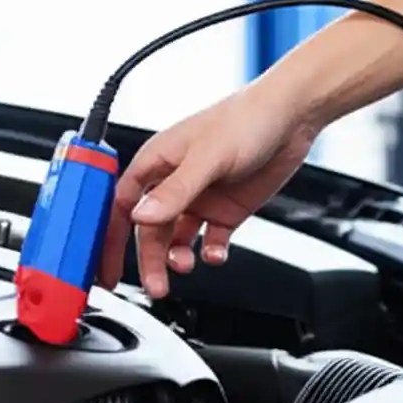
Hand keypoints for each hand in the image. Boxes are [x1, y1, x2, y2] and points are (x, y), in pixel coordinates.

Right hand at [97, 86, 320, 297]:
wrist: (293, 118)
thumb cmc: (245, 120)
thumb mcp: (207, 158)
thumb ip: (175, 191)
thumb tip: (142, 217)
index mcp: (157, 163)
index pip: (122, 205)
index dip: (112, 237)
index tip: (108, 266)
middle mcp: (173, 182)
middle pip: (149, 229)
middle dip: (149, 259)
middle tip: (155, 285)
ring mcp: (199, 197)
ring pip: (176, 238)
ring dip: (176, 257)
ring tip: (185, 266)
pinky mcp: (225, 209)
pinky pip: (208, 240)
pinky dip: (209, 252)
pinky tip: (215, 254)